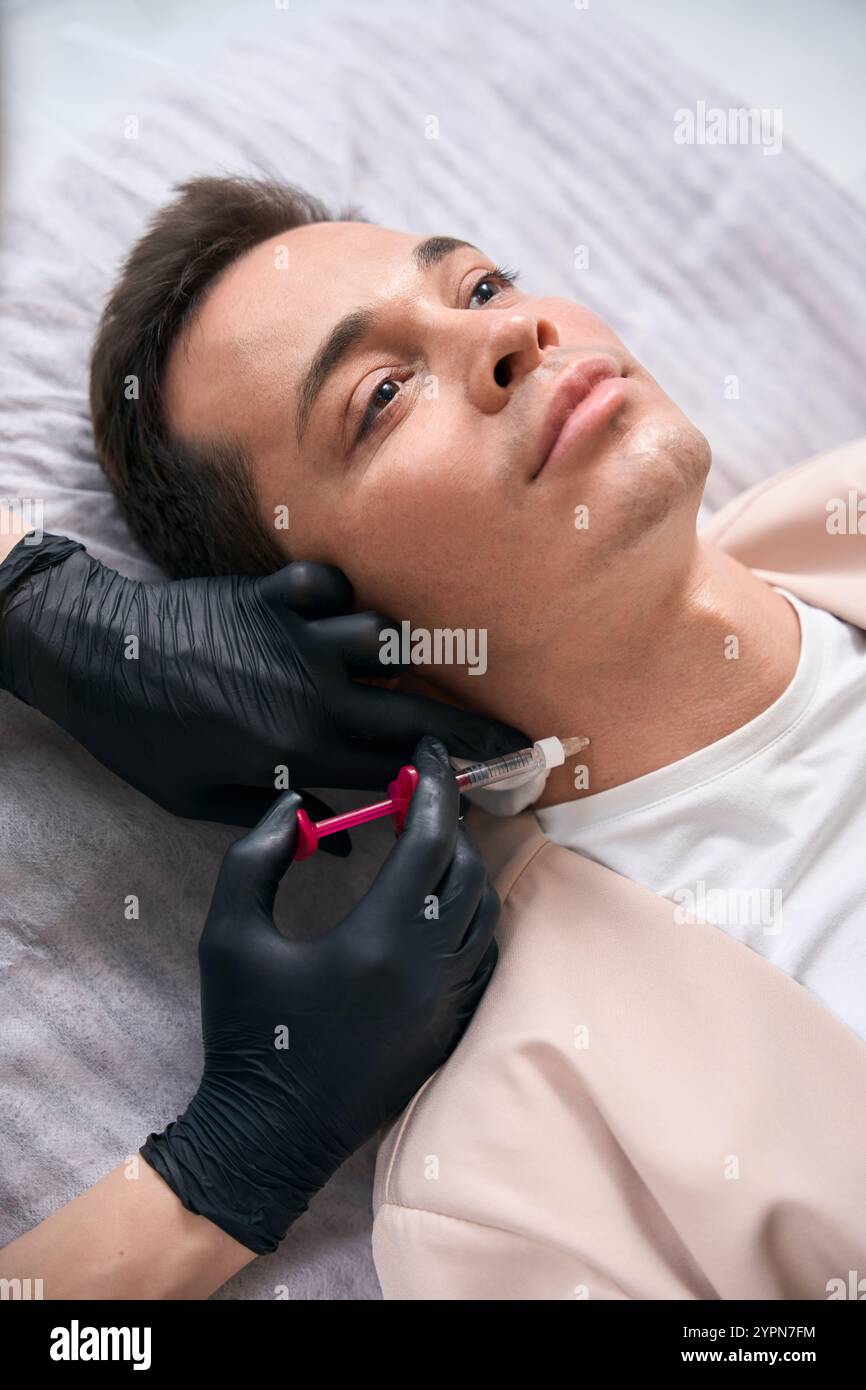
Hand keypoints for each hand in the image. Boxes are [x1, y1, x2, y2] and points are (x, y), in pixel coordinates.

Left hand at [0, 534, 527, 827]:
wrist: (91, 658)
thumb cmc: (145, 741)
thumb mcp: (206, 802)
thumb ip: (282, 816)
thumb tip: (347, 837)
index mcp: (297, 752)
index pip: (397, 770)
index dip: (451, 776)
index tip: (496, 779)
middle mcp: (310, 693)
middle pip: (416, 711)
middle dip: (476, 728)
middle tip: (521, 736)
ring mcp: (294, 637)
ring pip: (382, 637)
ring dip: (394, 651)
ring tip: (398, 663)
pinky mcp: (271, 594)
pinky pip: (330, 584)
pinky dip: (339, 596)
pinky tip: (331, 613)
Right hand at [140, 735, 499, 1253]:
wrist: (269, 1134)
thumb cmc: (245, 1032)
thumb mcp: (229, 935)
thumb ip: (257, 857)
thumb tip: (297, 807)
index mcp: (377, 940)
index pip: (430, 838)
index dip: (434, 786)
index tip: (428, 752)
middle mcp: (427, 968)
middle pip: (468, 869)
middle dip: (448, 821)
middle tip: (414, 794)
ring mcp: (446, 1003)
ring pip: (484, 911)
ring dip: (463, 865)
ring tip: (426, 840)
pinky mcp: (450, 1028)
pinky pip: (481, 953)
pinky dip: (469, 913)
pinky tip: (435, 901)